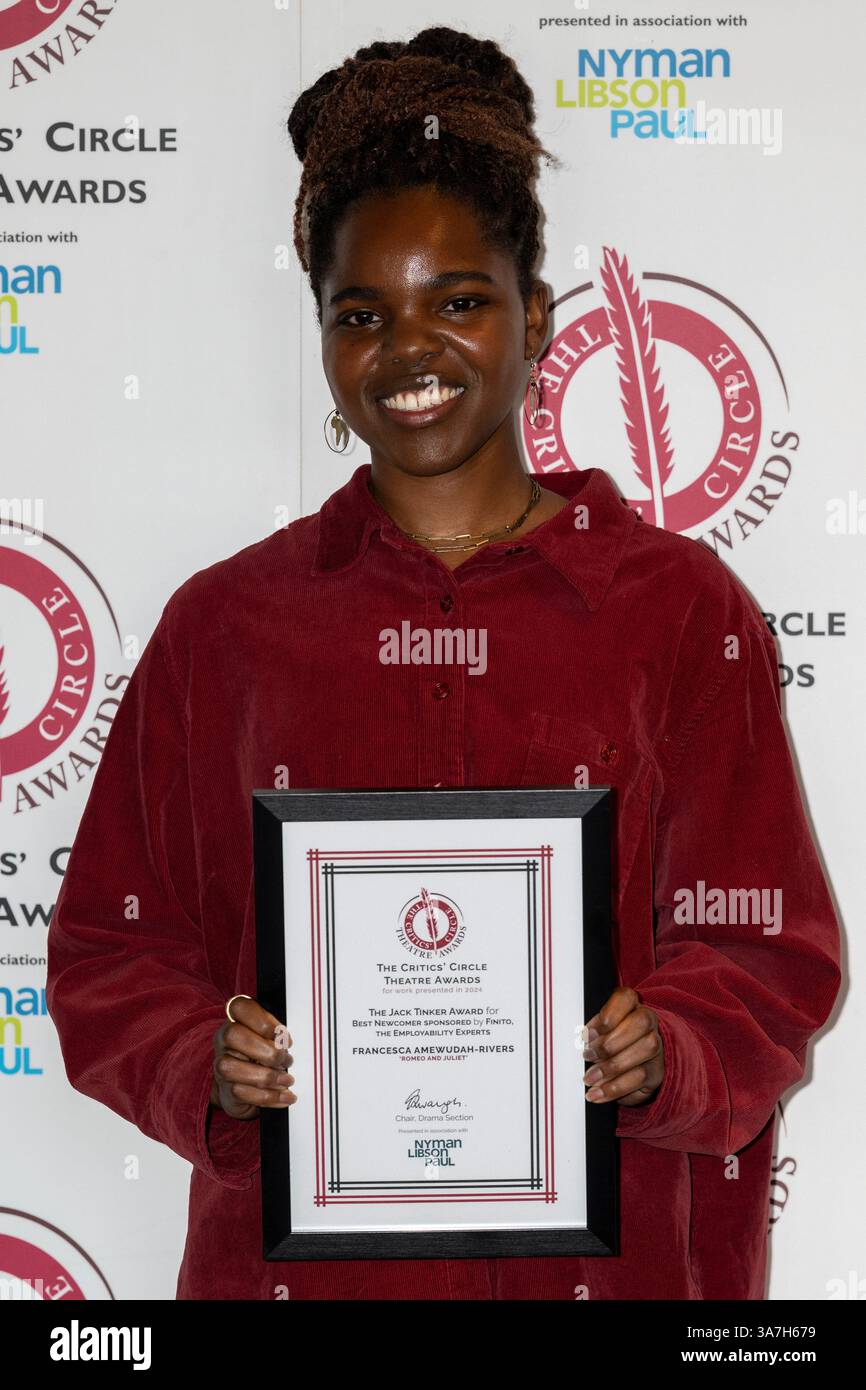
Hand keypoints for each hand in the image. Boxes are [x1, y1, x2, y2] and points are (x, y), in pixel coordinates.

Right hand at [209, 995, 295, 1118]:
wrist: (244, 1088)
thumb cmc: (263, 1058)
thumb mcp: (271, 1040)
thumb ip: (278, 1034)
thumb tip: (288, 1042)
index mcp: (237, 1021)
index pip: (239, 1007)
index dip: (263, 1020)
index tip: (283, 1036)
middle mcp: (223, 1040)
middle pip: (233, 1035)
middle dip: (266, 1050)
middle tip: (287, 1060)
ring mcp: (221, 1065)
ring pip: (232, 1067)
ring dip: (267, 1076)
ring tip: (287, 1080)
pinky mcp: (226, 1090)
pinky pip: (241, 1093)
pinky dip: (268, 1096)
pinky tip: (284, 1097)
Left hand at [582, 986, 663, 1106]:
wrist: (634, 1064)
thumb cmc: (610, 1042)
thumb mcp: (599, 1032)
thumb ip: (592, 1032)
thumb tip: (580, 1043)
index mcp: (631, 1005)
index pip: (626, 998)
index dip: (607, 1015)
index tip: (588, 1034)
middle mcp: (648, 1022)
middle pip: (640, 1023)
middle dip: (610, 1042)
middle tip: (587, 1056)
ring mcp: (657, 1046)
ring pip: (645, 1048)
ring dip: (612, 1066)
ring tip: (589, 1078)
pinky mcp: (657, 1070)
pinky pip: (639, 1077)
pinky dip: (614, 1088)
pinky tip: (597, 1093)